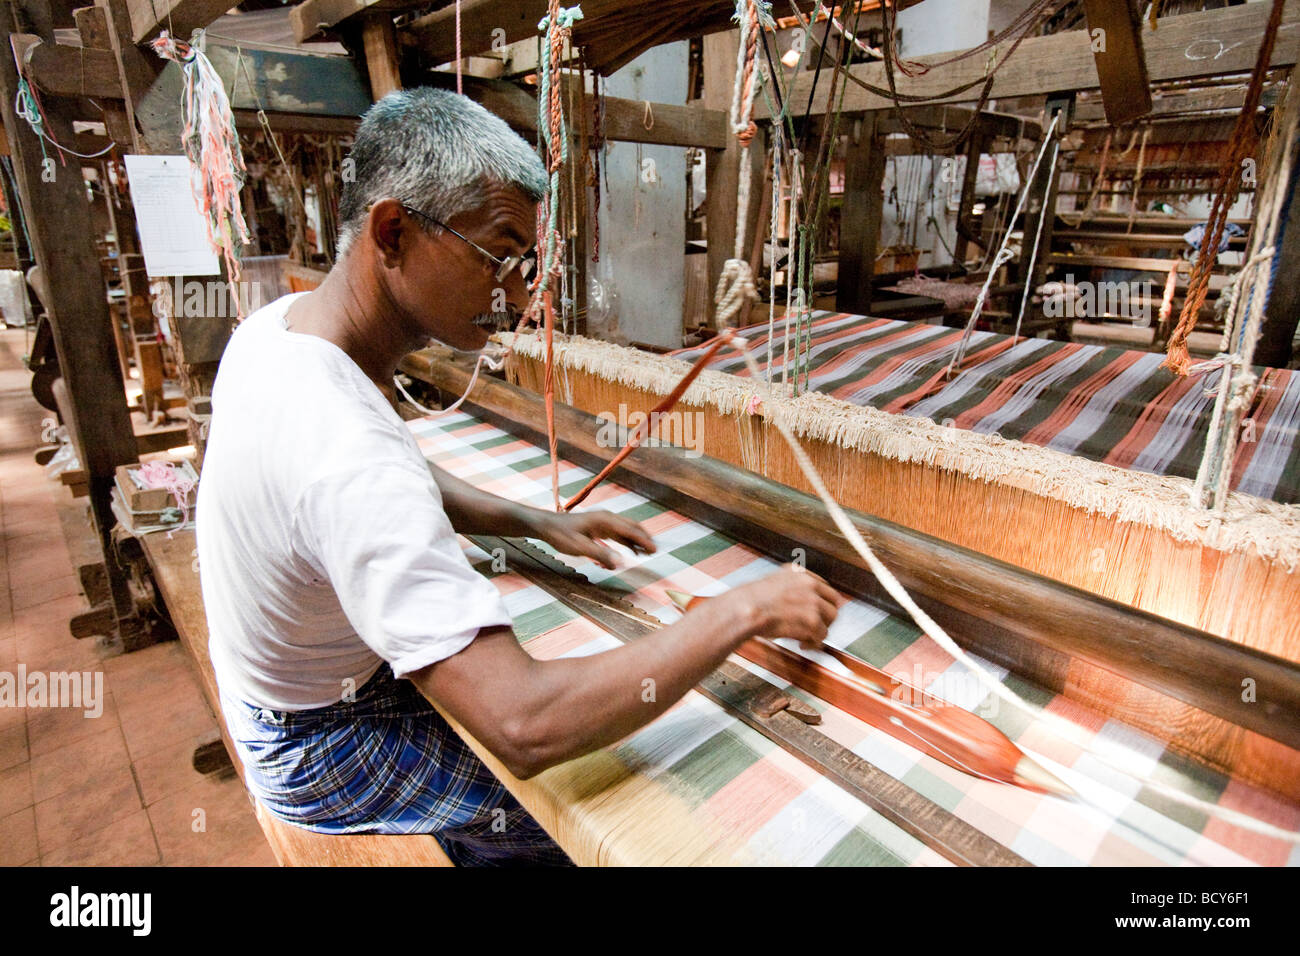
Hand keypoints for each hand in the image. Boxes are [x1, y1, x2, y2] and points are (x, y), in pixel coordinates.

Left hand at [534, 510, 655, 569]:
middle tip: (655, 551)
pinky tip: (631, 551)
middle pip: (631, 527)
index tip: (654, 549)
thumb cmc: (561, 534)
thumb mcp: (579, 547)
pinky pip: (618, 534)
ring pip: (626, 530)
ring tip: (647, 552)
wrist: (547, 525)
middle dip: (644, 538)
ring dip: (637, 540)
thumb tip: (620, 563)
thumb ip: (600, 555)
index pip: (629, 529)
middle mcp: (607, 518)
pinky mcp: (599, 527)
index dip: (643, 540)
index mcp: (604, 520)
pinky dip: (627, 542)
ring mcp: (603, 522)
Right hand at [732, 565, 843, 648]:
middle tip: (816, 628)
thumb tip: (805, 606)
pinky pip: (822, 634)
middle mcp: (809, 583)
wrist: (744, 610)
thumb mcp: (773, 584)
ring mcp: (812, 600)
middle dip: (826, 618)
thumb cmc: (751, 602)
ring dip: (821, 631)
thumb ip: (791, 589)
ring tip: (808, 638)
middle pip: (833, 602)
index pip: (824, 587)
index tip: (817, 614)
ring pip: (830, 618)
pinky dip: (814, 643)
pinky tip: (802, 644)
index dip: (822, 604)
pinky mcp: (812, 618)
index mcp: (799, 573)